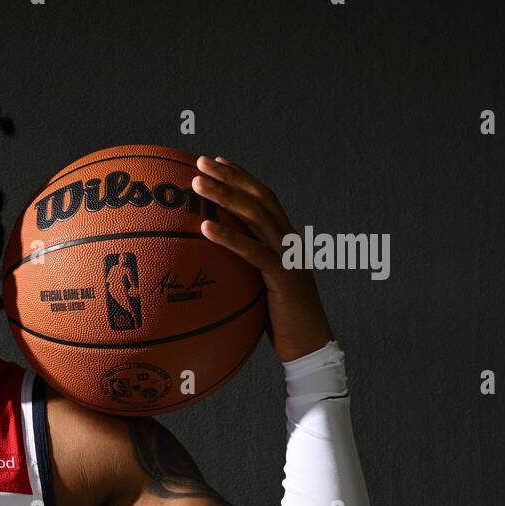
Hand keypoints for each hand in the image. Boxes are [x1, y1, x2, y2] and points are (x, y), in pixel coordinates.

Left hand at [191, 155, 333, 362]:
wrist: (308, 345)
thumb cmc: (280, 319)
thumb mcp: (259, 285)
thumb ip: (245, 266)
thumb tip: (212, 261)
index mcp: (285, 239)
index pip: (262, 198)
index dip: (240, 177)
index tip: (216, 161)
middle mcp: (289, 240)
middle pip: (258, 198)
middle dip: (229, 176)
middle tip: (200, 161)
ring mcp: (288, 257)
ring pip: (256, 216)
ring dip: (224, 196)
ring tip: (196, 183)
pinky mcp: (283, 277)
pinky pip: (252, 252)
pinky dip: (229, 237)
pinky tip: (205, 226)